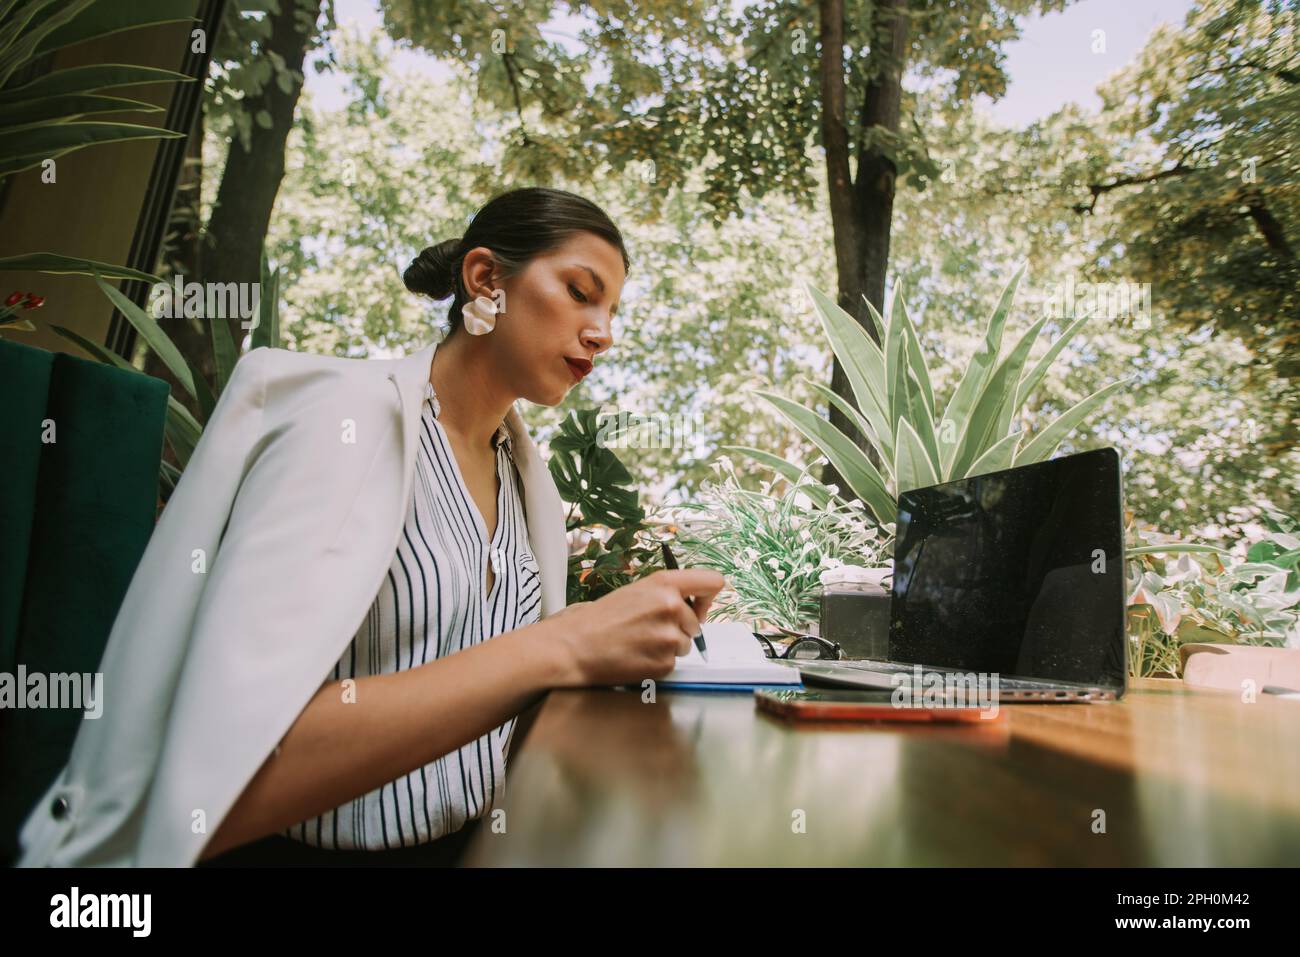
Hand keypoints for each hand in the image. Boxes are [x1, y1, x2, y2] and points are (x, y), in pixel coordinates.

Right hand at [551, 569, 726, 686]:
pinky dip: (658, 662)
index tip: (700, 606)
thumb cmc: (601, 618)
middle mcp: (672, 607)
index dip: (708, 597)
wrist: (575, 646)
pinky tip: (636, 655)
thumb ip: (668, 594)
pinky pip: (672, 663)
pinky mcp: (665, 663)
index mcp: (665, 584)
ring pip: (685, 644)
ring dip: (668, 646)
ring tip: (639, 642)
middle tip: (648, 630)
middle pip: (696, 623)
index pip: (712, 582)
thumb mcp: (636, 591)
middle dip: (679, 628)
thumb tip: (696, 608)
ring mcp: (670, 637)